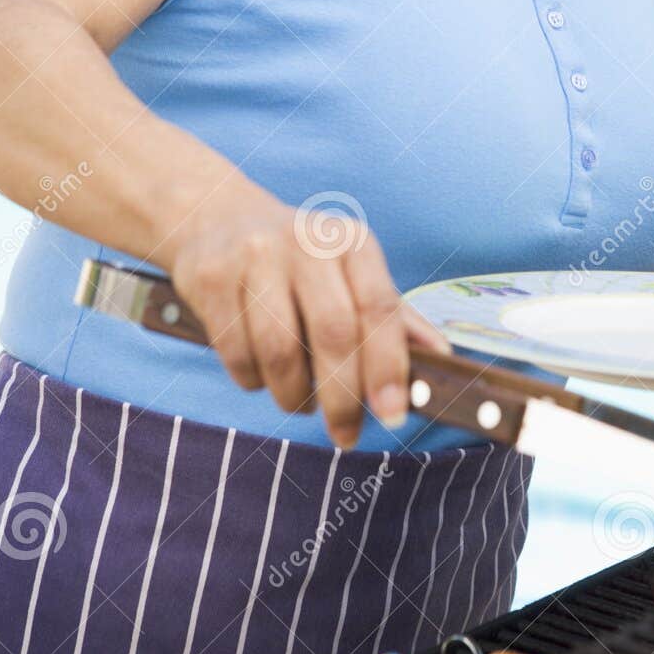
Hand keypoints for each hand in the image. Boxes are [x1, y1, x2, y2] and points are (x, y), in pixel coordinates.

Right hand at [165, 180, 449, 448]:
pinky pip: (237, 355)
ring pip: (280, 351)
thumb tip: (441, 360)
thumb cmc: (301, 261)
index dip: (388, 367)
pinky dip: (255, 382)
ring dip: (295, 395)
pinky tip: (263, 375)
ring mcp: (255, 257)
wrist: (218, 219)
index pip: (379, 308)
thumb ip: (393, 317)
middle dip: (343, 397)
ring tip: (301, 400)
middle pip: (332, 333)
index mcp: (352, 243)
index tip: (393, 415)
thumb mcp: (351, 272)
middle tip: (347, 434)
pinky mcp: (211, 279)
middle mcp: (307, 243)